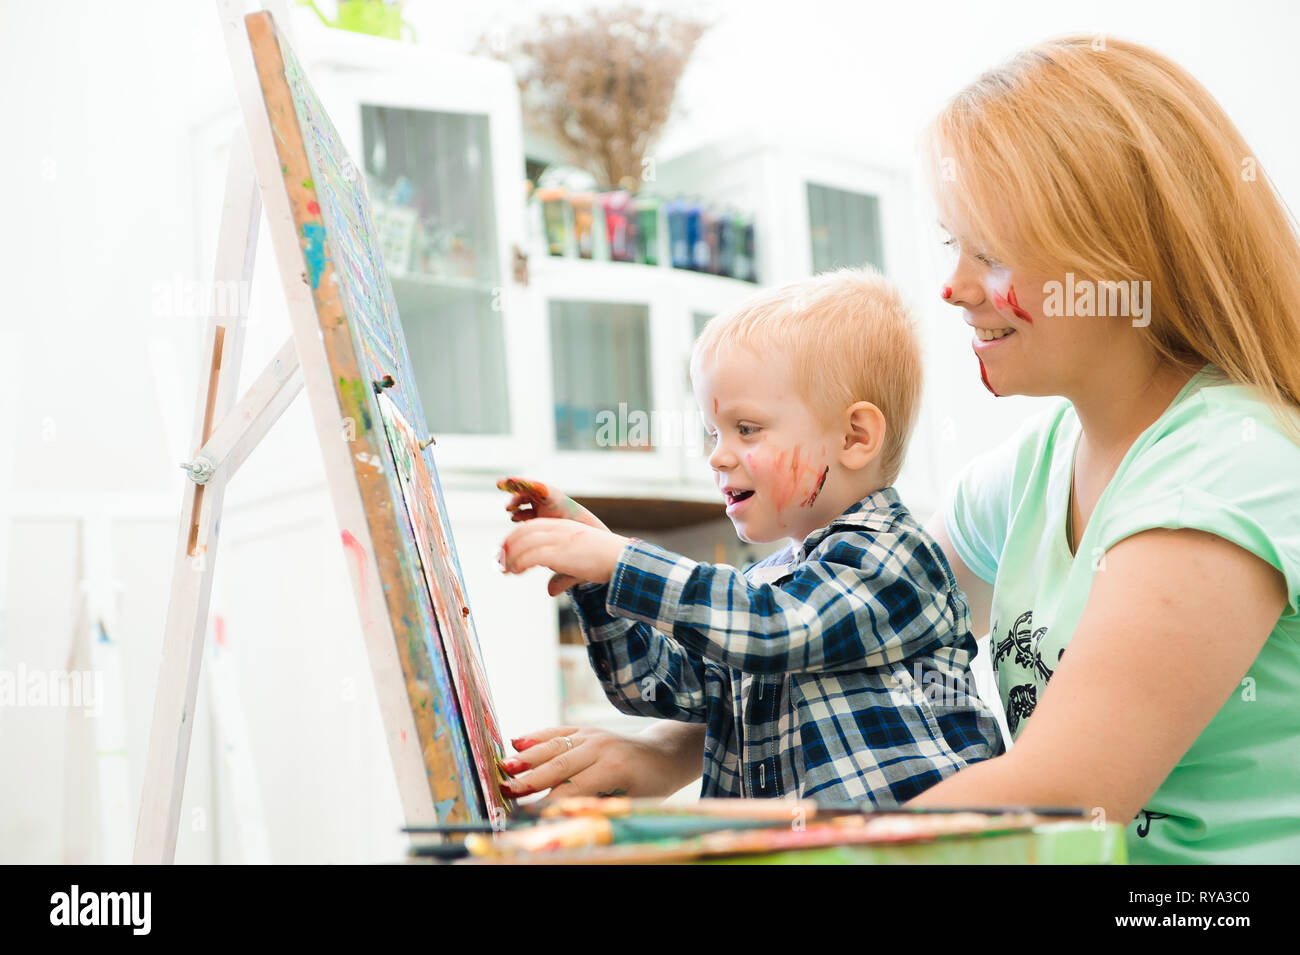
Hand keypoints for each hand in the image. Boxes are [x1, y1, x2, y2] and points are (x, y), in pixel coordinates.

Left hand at [497, 476, 608, 592]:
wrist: (620, 559)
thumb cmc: (603, 561)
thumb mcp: (577, 564)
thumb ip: (561, 575)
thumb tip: (549, 591)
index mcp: (562, 526)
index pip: (530, 526)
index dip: (514, 538)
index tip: (505, 551)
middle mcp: (559, 529)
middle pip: (523, 532)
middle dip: (508, 546)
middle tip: (499, 561)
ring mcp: (559, 539)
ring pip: (524, 543)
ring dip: (511, 557)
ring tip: (505, 570)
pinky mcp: (560, 553)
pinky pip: (532, 555)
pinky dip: (520, 562)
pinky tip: (516, 571)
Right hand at [499, 724, 702, 800]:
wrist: (663, 755)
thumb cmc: (648, 788)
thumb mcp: (629, 803)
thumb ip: (598, 807)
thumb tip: (564, 819)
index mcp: (615, 767)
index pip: (575, 787)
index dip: (550, 801)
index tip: (527, 812)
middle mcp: (602, 746)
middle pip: (560, 764)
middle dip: (531, 778)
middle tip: (506, 790)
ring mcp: (593, 733)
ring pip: (555, 744)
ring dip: (527, 756)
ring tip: (504, 767)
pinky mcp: (586, 727)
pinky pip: (558, 731)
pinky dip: (536, 736)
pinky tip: (516, 742)